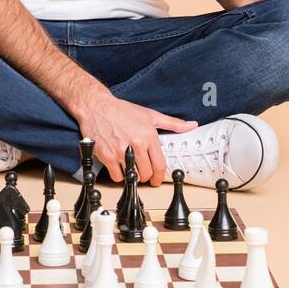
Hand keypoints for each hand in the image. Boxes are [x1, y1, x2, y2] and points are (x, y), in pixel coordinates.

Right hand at [74, 90, 196, 186]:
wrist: (97, 107)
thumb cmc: (122, 110)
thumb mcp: (150, 115)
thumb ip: (173, 123)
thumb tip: (191, 125)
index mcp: (149, 136)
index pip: (160, 165)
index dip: (159, 177)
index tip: (157, 180)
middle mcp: (136, 145)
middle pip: (147, 174)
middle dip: (146, 176)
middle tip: (143, 172)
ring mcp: (121, 152)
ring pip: (132, 176)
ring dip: (132, 175)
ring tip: (131, 167)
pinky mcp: (107, 156)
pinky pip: (117, 176)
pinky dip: (118, 175)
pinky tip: (119, 166)